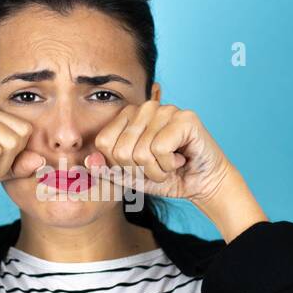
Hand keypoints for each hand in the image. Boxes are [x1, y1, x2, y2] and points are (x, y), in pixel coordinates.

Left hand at [86, 100, 231, 203]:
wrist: (203, 184)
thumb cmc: (167, 177)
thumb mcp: (131, 178)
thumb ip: (108, 170)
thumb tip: (89, 161)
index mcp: (129, 116)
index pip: (104, 143)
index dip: (120, 166)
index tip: (140, 167)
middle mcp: (146, 108)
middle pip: (121, 150)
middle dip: (139, 171)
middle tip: (159, 167)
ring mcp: (166, 110)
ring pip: (141, 152)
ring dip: (156, 171)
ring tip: (170, 164)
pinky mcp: (185, 118)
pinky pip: (159, 149)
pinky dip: (168, 166)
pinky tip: (180, 159)